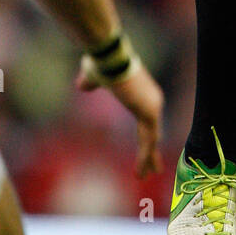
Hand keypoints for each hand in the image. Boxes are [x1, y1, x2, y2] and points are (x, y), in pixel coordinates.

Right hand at [76, 63, 164, 177]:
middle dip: (151, 153)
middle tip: (154, 170)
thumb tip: (81, 85)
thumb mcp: (94, 76)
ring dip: (147, 160)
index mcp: (143, 94)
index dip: (145, 139)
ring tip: (143, 177)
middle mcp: (152, 101)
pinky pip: (149, 141)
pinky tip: (140, 172)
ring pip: (151, 140)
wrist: (110, 57)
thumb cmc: (102, 63)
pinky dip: (145, 157)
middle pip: (152, 133)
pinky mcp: (150, 113)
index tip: (147, 152)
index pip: (146, 123)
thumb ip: (90, 83)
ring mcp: (153, 107)